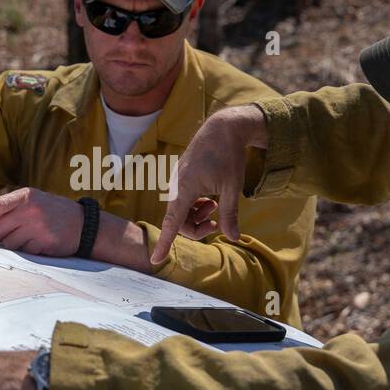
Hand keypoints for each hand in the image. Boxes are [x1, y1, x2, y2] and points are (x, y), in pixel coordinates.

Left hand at [0, 187, 83, 254]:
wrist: (83, 225)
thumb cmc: (53, 212)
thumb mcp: (33, 202)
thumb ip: (8, 210)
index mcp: (26, 196)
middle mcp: (30, 210)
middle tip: (14, 231)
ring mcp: (37, 227)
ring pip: (8, 243)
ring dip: (14, 243)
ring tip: (30, 236)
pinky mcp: (43, 243)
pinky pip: (22, 252)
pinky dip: (27, 250)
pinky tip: (39, 242)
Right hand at [151, 105, 267, 262]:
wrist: (222, 128)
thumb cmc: (228, 156)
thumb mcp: (232, 188)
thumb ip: (230, 215)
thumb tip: (234, 237)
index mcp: (185, 189)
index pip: (172, 224)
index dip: (164, 243)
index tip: (155, 260)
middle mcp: (177, 186)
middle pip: (179, 221)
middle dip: (196, 228)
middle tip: (217, 224)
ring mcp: (177, 181)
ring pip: (181, 211)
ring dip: (197, 215)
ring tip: (215, 206)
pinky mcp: (181, 177)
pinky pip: (183, 200)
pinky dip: (195, 205)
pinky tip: (209, 198)